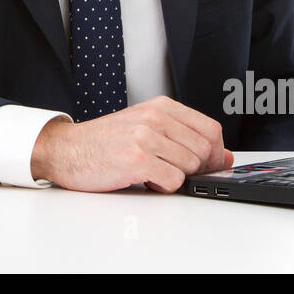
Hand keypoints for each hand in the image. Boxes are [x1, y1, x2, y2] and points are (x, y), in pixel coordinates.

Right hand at [30, 95, 233, 192]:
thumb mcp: (146, 127)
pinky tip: (144, 179)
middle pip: (204, 151)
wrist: (67, 149)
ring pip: (190, 167)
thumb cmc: (106, 141)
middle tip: (173, 171)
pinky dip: (163, 186)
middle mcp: (155, 117)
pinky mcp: (136, 159)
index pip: (211, 129)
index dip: (216, 153)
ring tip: (152, 171)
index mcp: (161, 106)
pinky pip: (172, 180)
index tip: (210, 165)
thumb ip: (184, 137)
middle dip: (195, 170)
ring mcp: (145, 137)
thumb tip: (225, 156)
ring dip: (175, 177)